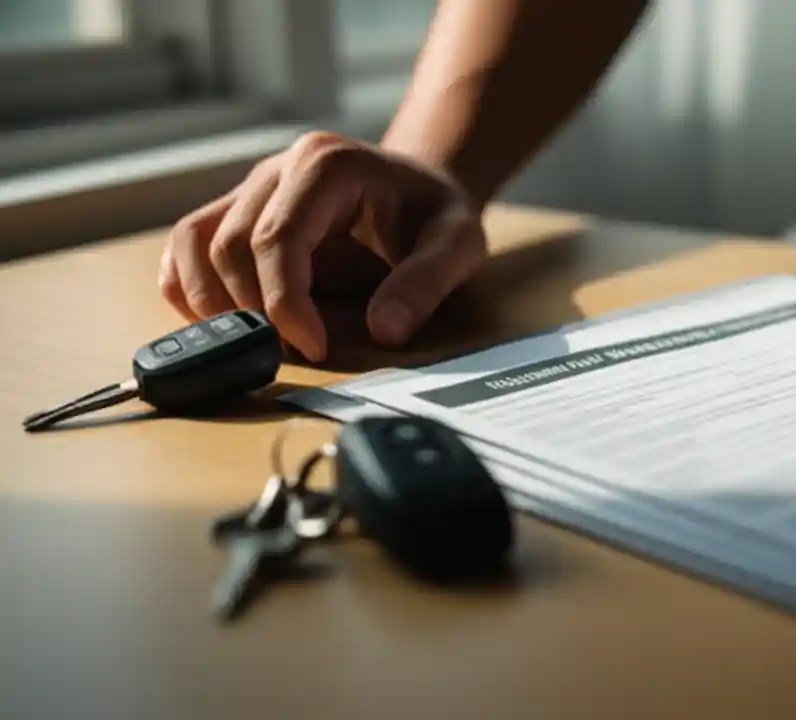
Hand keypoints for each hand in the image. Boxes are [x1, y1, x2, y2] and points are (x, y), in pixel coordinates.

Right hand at [159, 131, 486, 361]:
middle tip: (289, 353)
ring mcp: (251, 188)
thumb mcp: (457, 242)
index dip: (284, 302)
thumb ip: (426, 282)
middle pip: (229, 245)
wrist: (419, 185)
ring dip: (209, 303)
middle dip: (251, 311)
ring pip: (194, 242)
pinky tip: (220, 323)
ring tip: (253, 344)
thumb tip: (385, 330)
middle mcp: (278, 169)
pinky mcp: (237, 211)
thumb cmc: (434, 213)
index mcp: (327, 165)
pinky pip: (188, 245)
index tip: (313, 347)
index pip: (278, 238)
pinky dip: (189, 287)